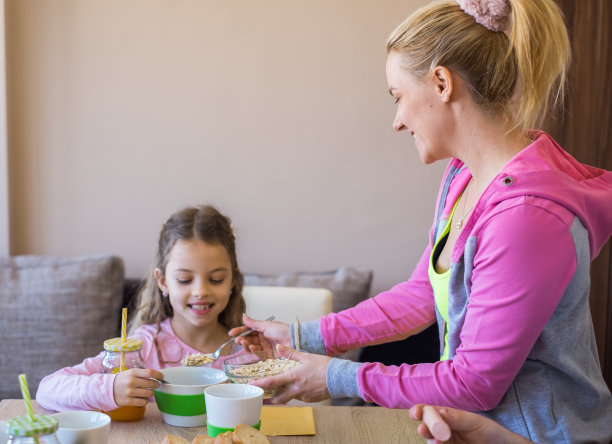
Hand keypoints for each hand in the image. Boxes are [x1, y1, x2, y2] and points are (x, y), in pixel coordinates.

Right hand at [112, 368, 163, 406]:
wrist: (108, 389)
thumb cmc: (123, 380)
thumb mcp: (131, 372)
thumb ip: (142, 373)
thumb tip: (157, 377)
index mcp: (133, 372)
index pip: (150, 373)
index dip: (158, 375)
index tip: (162, 377)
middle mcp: (131, 382)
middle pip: (151, 384)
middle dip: (156, 384)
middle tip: (156, 385)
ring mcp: (130, 392)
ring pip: (149, 394)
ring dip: (151, 393)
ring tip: (148, 392)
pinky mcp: (128, 401)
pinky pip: (143, 402)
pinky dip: (145, 401)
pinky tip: (143, 398)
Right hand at [229, 314, 290, 351]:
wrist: (295, 340)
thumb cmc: (283, 330)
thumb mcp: (266, 325)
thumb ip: (253, 323)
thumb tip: (243, 316)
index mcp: (262, 329)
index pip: (248, 330)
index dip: (239, 331)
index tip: (231, 333)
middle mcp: (263, 338)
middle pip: (249, 339)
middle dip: (242, 340)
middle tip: (238, 340)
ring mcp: (265, 347)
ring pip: (252, 347)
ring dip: (247, 346)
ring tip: (244, 343)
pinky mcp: (269, 355)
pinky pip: (258, 354)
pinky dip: (254, 352)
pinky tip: (252, 348)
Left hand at [250, 344, 330, 403]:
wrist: (340, 378)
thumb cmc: (324, 366)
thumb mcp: (306, 356)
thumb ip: (291, 353)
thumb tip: (279, 347)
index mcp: (294, 376)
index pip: (273, 382)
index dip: (260, 384)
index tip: (251, 386)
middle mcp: (296, 389)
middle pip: (278, 398)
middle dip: (269, 400)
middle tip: (261, 399)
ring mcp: (303, 396)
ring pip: (290, 397)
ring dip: (284, 395)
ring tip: (281, 390)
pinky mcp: (310, 399)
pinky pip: (300, 397)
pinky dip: (296, 393)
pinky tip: (300, 387)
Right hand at [410, 404, 532, 443]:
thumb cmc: (491, 432)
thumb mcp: (475, 422)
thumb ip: (456, 418)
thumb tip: (438, 411)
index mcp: (447, 417)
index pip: (428, 411)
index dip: (419, 411)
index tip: (416, 414)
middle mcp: (444, 430)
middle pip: (426, 427)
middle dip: (423, 428)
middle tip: (424, 430)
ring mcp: (447, 443)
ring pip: (432, 441)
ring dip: (431, 441)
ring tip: (438, 443)